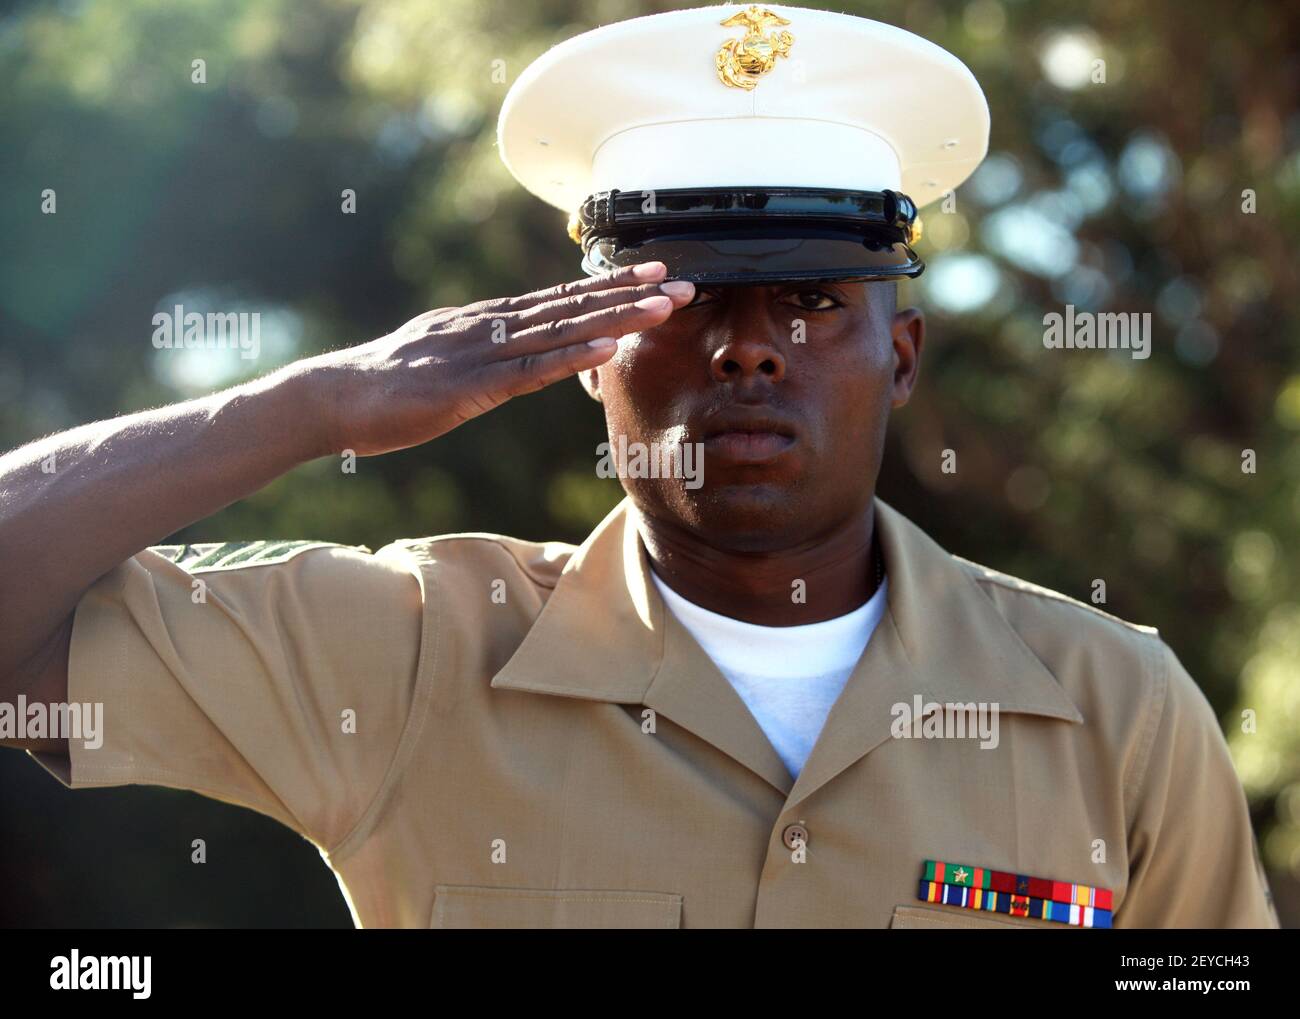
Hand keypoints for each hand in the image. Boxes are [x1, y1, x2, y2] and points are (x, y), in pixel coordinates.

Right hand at [300, 262, 692, 456]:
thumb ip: (485, 352)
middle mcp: (489, 327)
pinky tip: (605, 349)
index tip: (654, 274)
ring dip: (615, 318)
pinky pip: (526, 373)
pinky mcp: (466, 389)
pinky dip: (568, 359)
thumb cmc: (388, 384)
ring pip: (559, 333)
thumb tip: (520, 349)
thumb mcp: (445, 358)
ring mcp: (478, 355)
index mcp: (486, 321)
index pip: (559, 299)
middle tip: (683, 283)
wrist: (332, 398)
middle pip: (571, 307)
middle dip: (630, 295)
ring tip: (662, 307)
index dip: (610, 286)